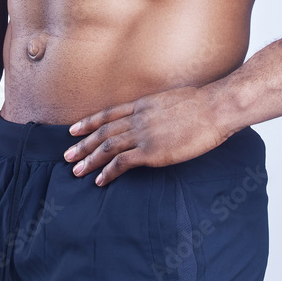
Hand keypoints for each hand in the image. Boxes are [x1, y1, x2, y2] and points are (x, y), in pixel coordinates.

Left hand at [64, 85, 226, 185]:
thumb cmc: (202, 104)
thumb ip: (159, 109)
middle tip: (67, 156)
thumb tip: (158, 116)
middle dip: (83, 144)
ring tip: (76, 170)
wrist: (214, 108)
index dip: (88, 122)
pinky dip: (108, 172)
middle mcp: (137, 118)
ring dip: (89, 159)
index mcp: (142, 104)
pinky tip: (100, 180)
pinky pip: (122, 162)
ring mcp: (143, 134)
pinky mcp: (151, 152)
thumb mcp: (172, 100)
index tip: (74, 129)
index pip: (108, 114)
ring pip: (107, 147)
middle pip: (102, 132)